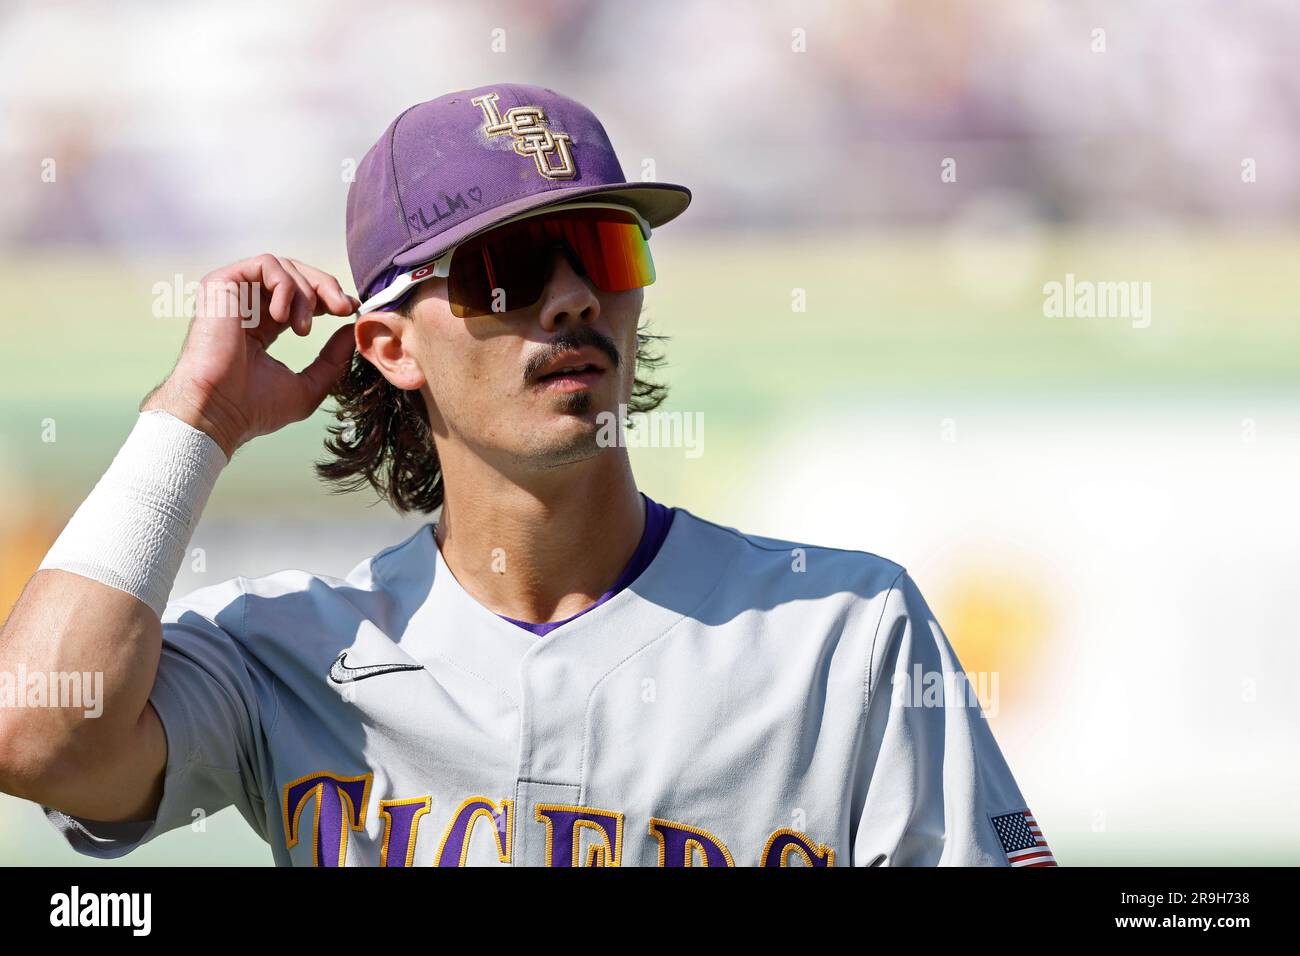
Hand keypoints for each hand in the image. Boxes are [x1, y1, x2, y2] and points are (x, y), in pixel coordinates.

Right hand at [142, 254, 359, 457]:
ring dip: (306, 293)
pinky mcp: (220, 284)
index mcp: (264, 325)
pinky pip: (266, 264)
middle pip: (296, 274)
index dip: (329, 297)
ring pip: (284, 267)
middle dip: (326, 287)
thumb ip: (333, 358)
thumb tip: (353, 328)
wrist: (218, 410)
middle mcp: (247, 306)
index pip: (301, 296)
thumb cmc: (256, 407)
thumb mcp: (309, 385)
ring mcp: (232, 294)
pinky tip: (284, 319)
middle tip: (343, 309)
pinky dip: (285, 286)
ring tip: (303, 329)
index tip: (351, 310)